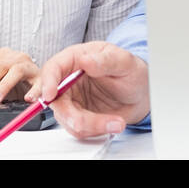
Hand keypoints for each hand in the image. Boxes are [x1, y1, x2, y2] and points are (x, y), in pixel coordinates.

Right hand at [29, 41, 149, 138]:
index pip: (53, 67)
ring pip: (66, 117)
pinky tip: (112, 124)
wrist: (140, 93)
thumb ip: (105, 60)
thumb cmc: (131, 71)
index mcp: (77, 58)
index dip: (47, 81)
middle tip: (91, 121)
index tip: (50, 95)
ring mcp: (73, 98)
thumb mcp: (124, 62)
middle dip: (71, 114)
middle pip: (55, 98)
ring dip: (90, 125)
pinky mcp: (78, 115)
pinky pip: (77, 128)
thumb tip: (85, 60)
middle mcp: (70, 78)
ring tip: (115, 122)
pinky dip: (94, 130)